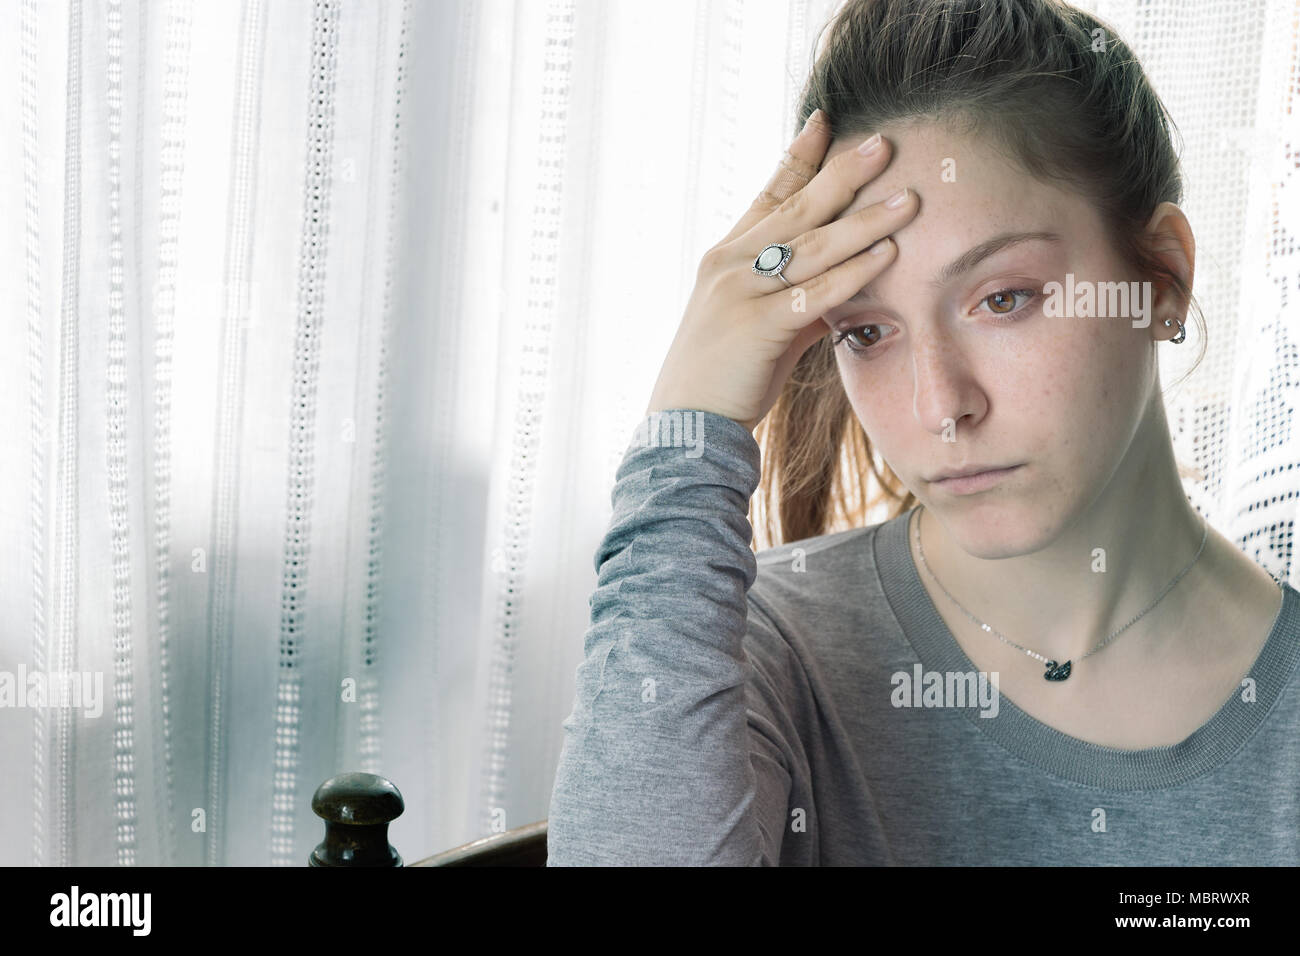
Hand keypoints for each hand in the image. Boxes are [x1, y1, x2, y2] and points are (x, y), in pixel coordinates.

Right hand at [645, 112, 917, 432]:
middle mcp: (730, 264)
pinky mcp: (756, 326)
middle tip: (883, 143)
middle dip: (843, 173)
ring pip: (812, 246)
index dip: (798, 156)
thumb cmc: (726, 376)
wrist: (686, 422)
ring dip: (864, 221)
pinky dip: (852, 273)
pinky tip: (887, 254)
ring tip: (907, 200)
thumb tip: (843, 287)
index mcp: (727, 257)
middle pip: (797, 208)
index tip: (826, 120)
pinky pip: (814, 293)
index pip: (768, 195)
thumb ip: (800, 300)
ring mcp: (740, 292)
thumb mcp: (762, 326)